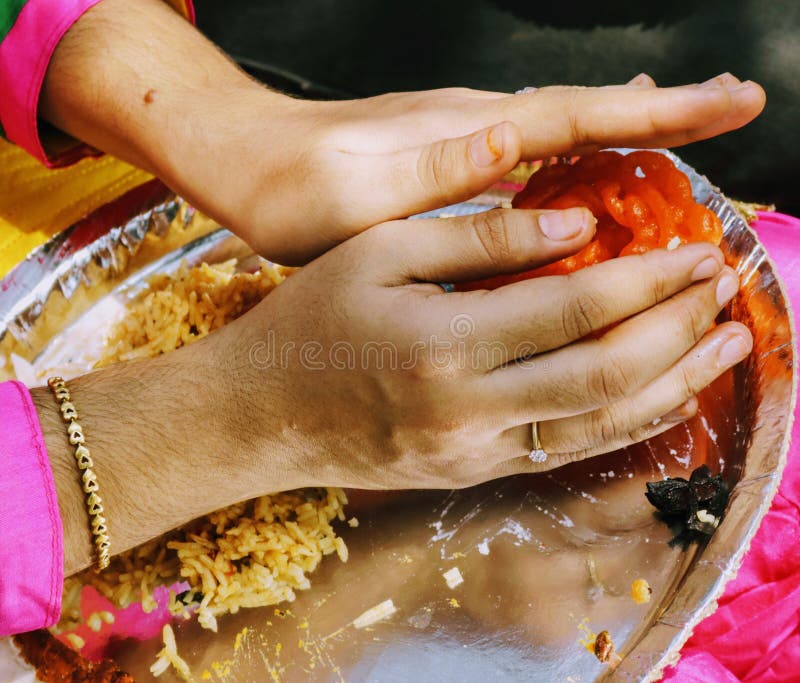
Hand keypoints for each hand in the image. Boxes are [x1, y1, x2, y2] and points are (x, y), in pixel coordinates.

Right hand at [215, 206, 751, 489]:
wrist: (257, 417)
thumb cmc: (307, 323)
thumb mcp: (379, 251)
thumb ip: (478, 237)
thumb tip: (573, 227)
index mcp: (442, 343)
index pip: (574, 308)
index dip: (647, 279)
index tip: (695, 254)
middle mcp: (467, 409)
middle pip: (605, 372)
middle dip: (678, 329)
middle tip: (724, 293)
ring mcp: (473, 452)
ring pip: (600, 425)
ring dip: (674, 384)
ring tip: (725, 351)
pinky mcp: (473, 473)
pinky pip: (568, 453)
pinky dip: (626, 424)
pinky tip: (663, 396)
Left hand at [236, 72, 762, 262]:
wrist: (242, 159)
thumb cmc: (290, 189)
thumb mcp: (356, 194)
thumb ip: (437, 171)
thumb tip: (518, 139)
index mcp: (464, 132)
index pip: (577, 116)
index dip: (656, 115)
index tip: (729, 104)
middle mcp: (473, 124)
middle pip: (585, 111)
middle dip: (665, 109)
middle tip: (739, 103)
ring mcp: (462, 135)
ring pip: (563, 125)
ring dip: (628, 123)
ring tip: (688, 118)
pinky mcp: (446, 152)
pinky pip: (530, 147)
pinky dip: (574, 144)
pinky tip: (586, 152)